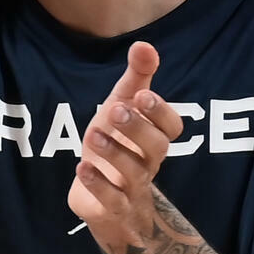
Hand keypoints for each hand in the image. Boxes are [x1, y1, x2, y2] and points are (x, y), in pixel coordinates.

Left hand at [68, 41, 186, 249]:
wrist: (107, 205)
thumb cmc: (117, 149)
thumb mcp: (121, 111)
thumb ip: (135, 80)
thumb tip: (144, 45)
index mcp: (154, 140)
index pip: (172, 127)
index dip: (161, 113)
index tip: (143, 94)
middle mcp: (148, 164)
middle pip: (157, 148)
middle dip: (138, 127)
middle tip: (116, 109)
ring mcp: (132, 188)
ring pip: (134, 173)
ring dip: (114, 152)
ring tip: (93, 134)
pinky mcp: (112, 208)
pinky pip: (111, 200)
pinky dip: (97, 184)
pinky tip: (82, 167)